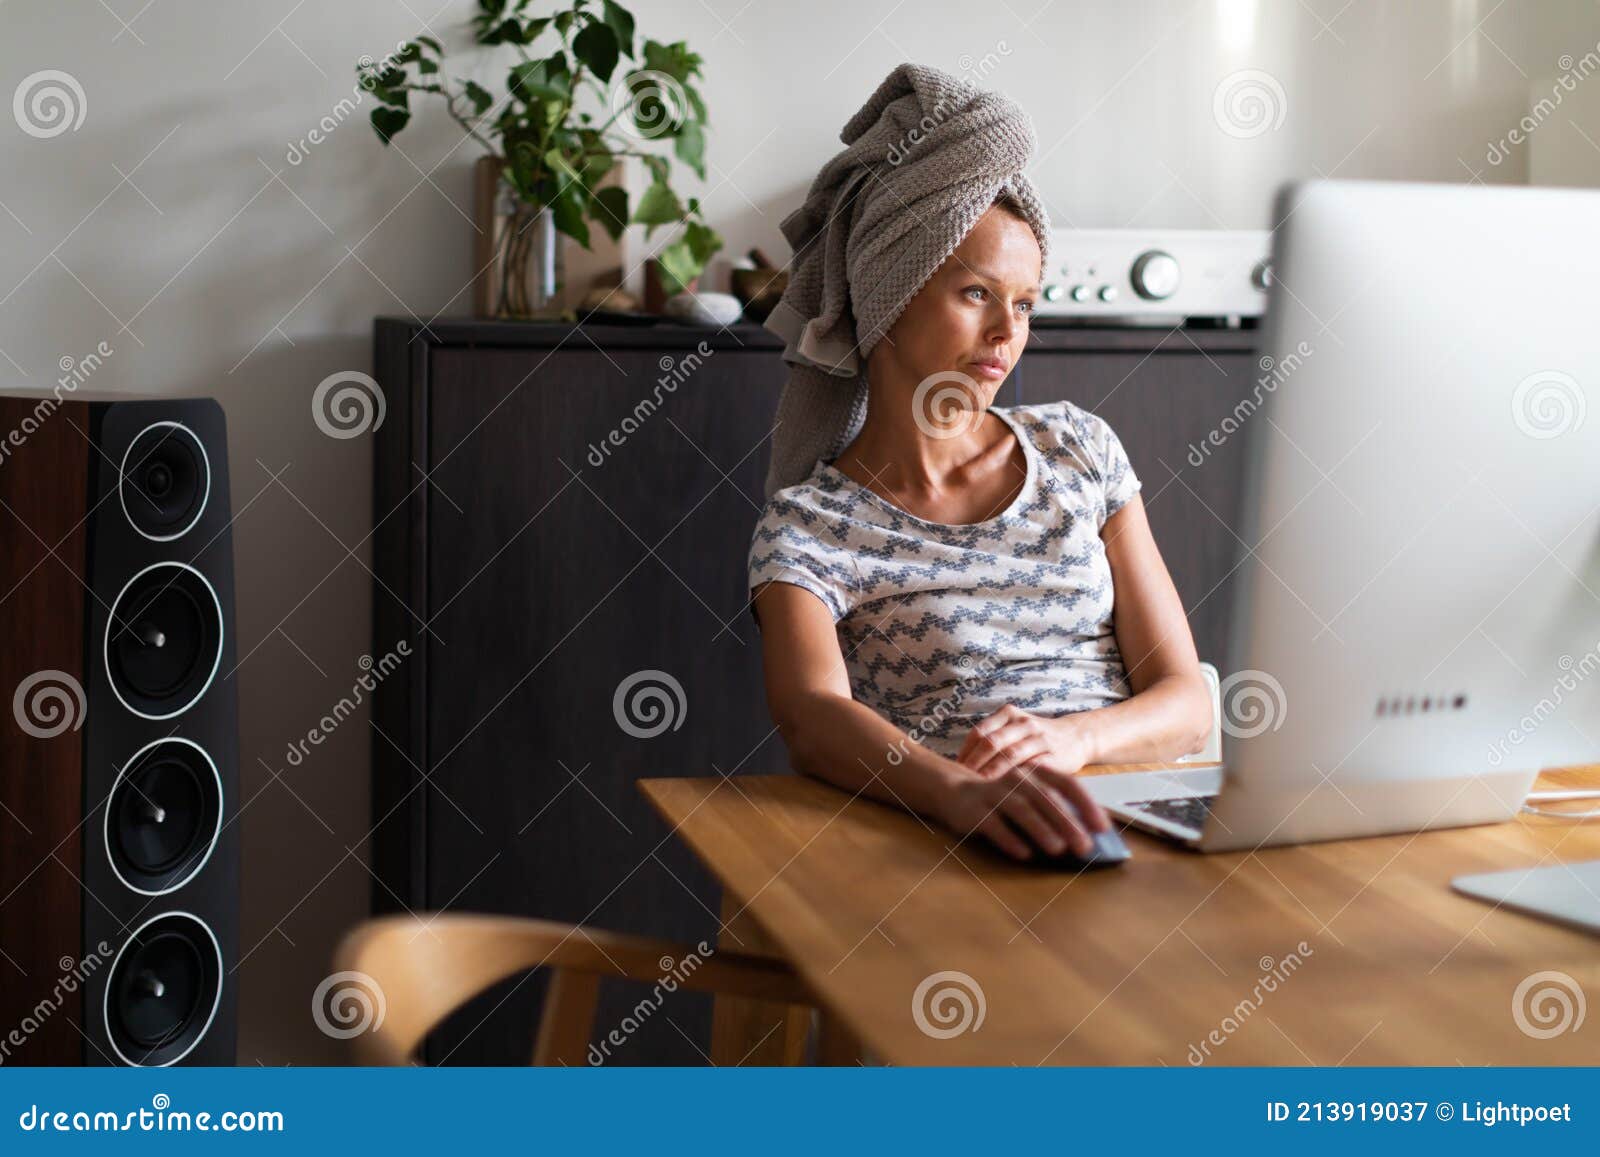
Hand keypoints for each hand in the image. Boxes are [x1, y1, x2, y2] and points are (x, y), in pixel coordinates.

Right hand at [932, 756, 1110, 861]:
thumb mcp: (1032, 798)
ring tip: (1057, 849)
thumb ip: (1059, 810)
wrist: (955, 792)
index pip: (1068, 784)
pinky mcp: (974, 809)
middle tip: (1085, 846)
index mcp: (1037, 773)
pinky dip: (1009, 839)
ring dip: (1041, 830)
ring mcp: (994, 792)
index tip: (1103, 828)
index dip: (1087, 805)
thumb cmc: (1004, 800)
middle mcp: (1017, 779)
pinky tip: (1023, 853)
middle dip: (1068, 823)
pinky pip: (994, 824)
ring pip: (1021, 809)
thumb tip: (1094, 835)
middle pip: (1046, 799)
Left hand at [955, 704, 1094, 780]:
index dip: (965, 753)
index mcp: (1008, 714)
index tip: (953, 772)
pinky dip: (1018, 780)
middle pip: (992, 743)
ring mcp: (1040, 738)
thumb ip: (990, 742)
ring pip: (1011, 755)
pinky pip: (1033, 768)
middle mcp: (1023, 723)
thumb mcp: (1012, 730)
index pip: (979, 733)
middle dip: (975, 764)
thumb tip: (956, 766)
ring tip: (979, 790)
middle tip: (962, 783)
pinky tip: (1006, 793)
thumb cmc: (1034, 739)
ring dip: (993, 773)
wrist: (1076, 736)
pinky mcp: (1055, 756)